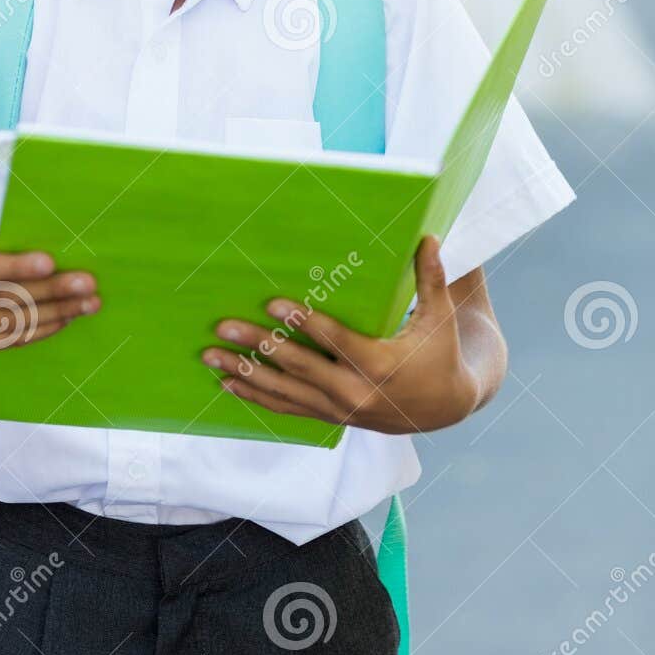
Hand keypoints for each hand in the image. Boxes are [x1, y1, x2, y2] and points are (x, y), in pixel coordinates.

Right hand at [0, 216, 99, 351]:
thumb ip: (0, 235)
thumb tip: (54, 241)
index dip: (15, 266)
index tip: (51, 262)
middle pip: (3, 296)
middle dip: (51, 291)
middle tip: (88, 284)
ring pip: (12, 321)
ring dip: (57, 313)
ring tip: (88, 302)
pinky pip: (10, 339)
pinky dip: (43, 328)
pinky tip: (67, 317)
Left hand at [201, 234, 480, 434]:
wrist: (444, 407)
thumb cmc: (439, 353)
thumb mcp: (440, 318)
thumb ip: (432, 279)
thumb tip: (428, 237)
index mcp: (380, 365)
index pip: (335, 341)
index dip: (302, 323)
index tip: (271, 305)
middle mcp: (355, 393)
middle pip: (298, 368)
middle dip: (257, 347)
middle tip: (223, 327)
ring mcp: (339, 410)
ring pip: (284, 393)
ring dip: (245, 373)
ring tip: (210, 357)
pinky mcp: (330, 417)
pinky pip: (287, 408)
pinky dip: (256, 396)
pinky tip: (228, 382)